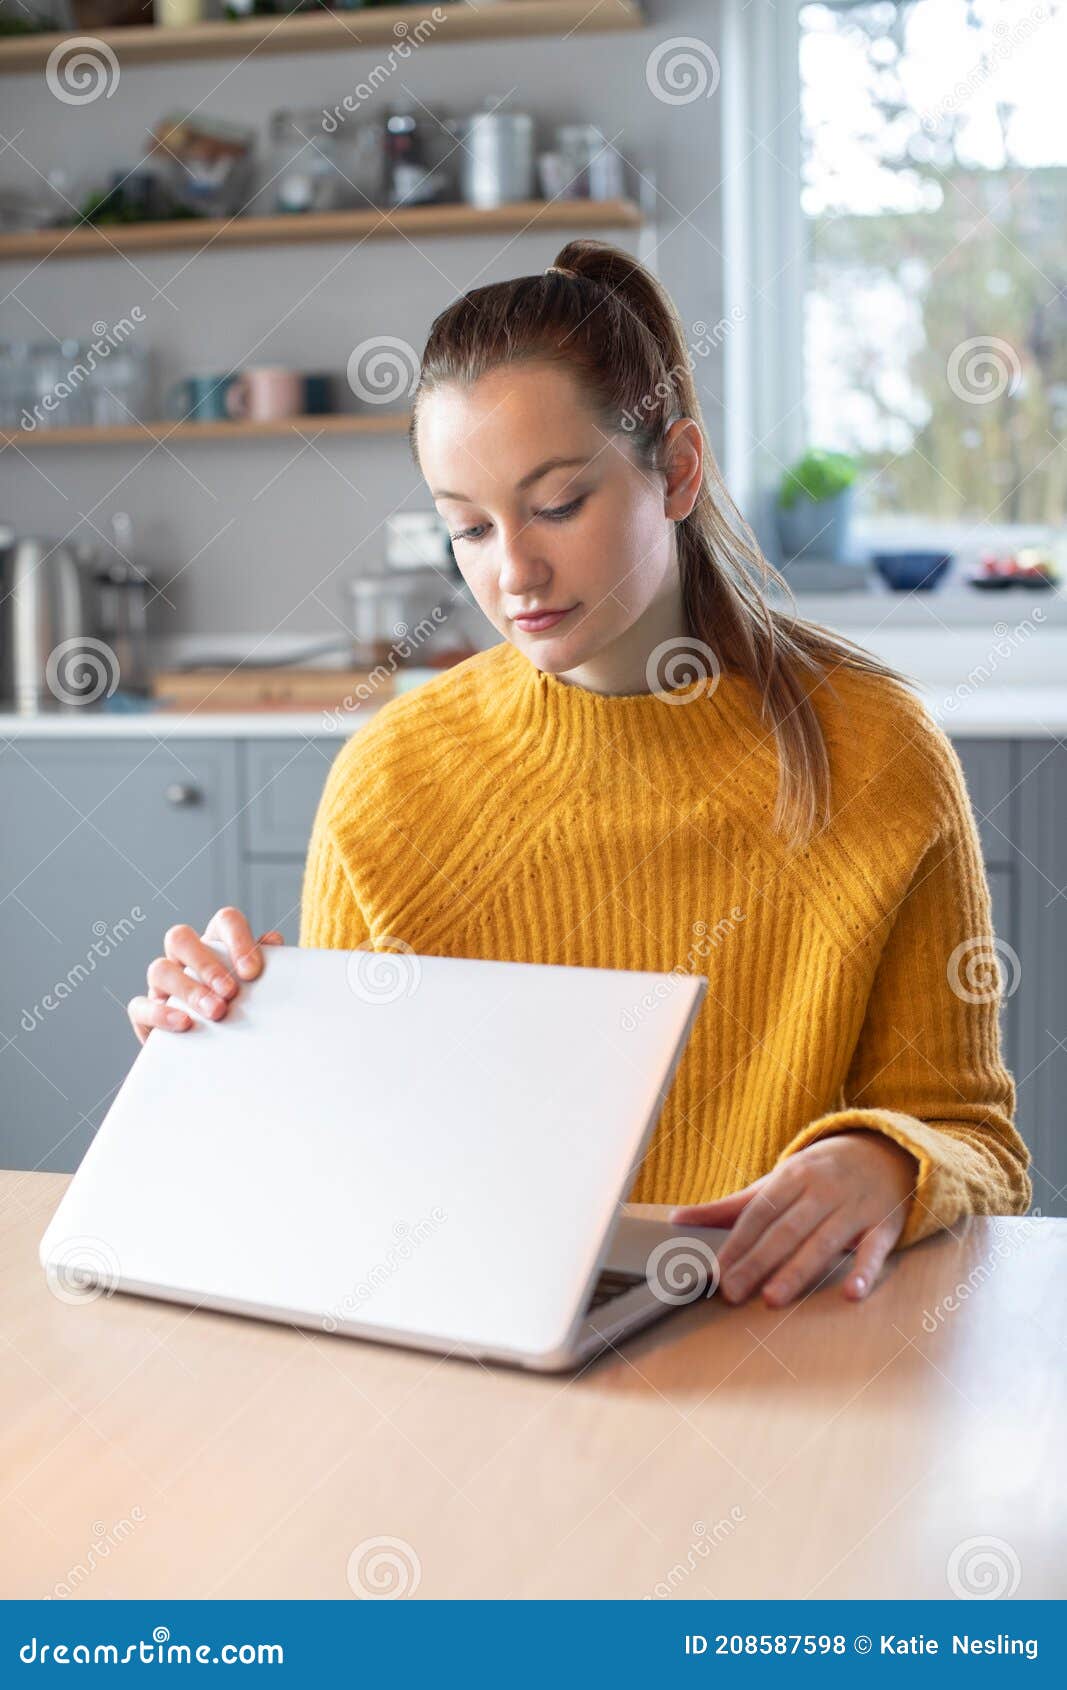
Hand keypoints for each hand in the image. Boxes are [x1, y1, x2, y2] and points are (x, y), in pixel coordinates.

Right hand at [127, 907, 283, 1044]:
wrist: (224, 1051)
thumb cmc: (247, 1010)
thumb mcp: (261, 988)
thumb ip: (269, 966)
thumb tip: (273, 939)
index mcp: (217, 943)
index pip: (224, 921)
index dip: (237, 939)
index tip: (252, 971)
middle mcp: (185, 957)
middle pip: (180, 938)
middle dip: (205, 965)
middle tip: (230, 993)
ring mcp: (162, 983)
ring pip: (159, 969)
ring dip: (189, 990)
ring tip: (216, 1012)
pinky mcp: (145, 1012)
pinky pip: (140, 1006)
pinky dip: (161, 1014)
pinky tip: (185, 1025)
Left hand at [669, 1129, 918, 1307]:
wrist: (886, 1152)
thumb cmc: (819, 1175)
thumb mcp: (777, 1181)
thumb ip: (731, 1206)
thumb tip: (678, 1219)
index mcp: (792, 1176)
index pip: (759, 1213)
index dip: (737, 1242)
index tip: (716, 1271)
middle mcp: (823, 1190)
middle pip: (786, 1229)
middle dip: (758, 1262)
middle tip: (733, 1292)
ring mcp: (855, 1208)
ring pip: (823, 1242)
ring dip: (798, 1271)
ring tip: (773, 1298)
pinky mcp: (884, 1225)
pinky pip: (874, 1250)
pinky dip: (864, 1271)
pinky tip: (851, 1293)